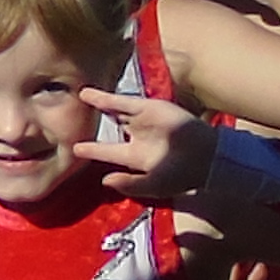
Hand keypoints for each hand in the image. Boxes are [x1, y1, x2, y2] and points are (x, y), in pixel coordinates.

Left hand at [75, 83, 209, 202]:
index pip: (109, 152)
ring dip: (97, 103)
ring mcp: (143, 121)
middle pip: (111, 127)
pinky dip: (104, 98)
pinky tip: (87, 94)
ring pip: (114, 111)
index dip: (93, 150)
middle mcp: (138, 136)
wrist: (205, 158)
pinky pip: (122, 103)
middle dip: (95, 123)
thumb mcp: (153, 185)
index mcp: (137, 157)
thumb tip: (105, 181)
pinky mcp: (149, 108)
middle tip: (74, 118)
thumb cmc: (181, 174)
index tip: (76, 148)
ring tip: (79, 97)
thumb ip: (129, 184)